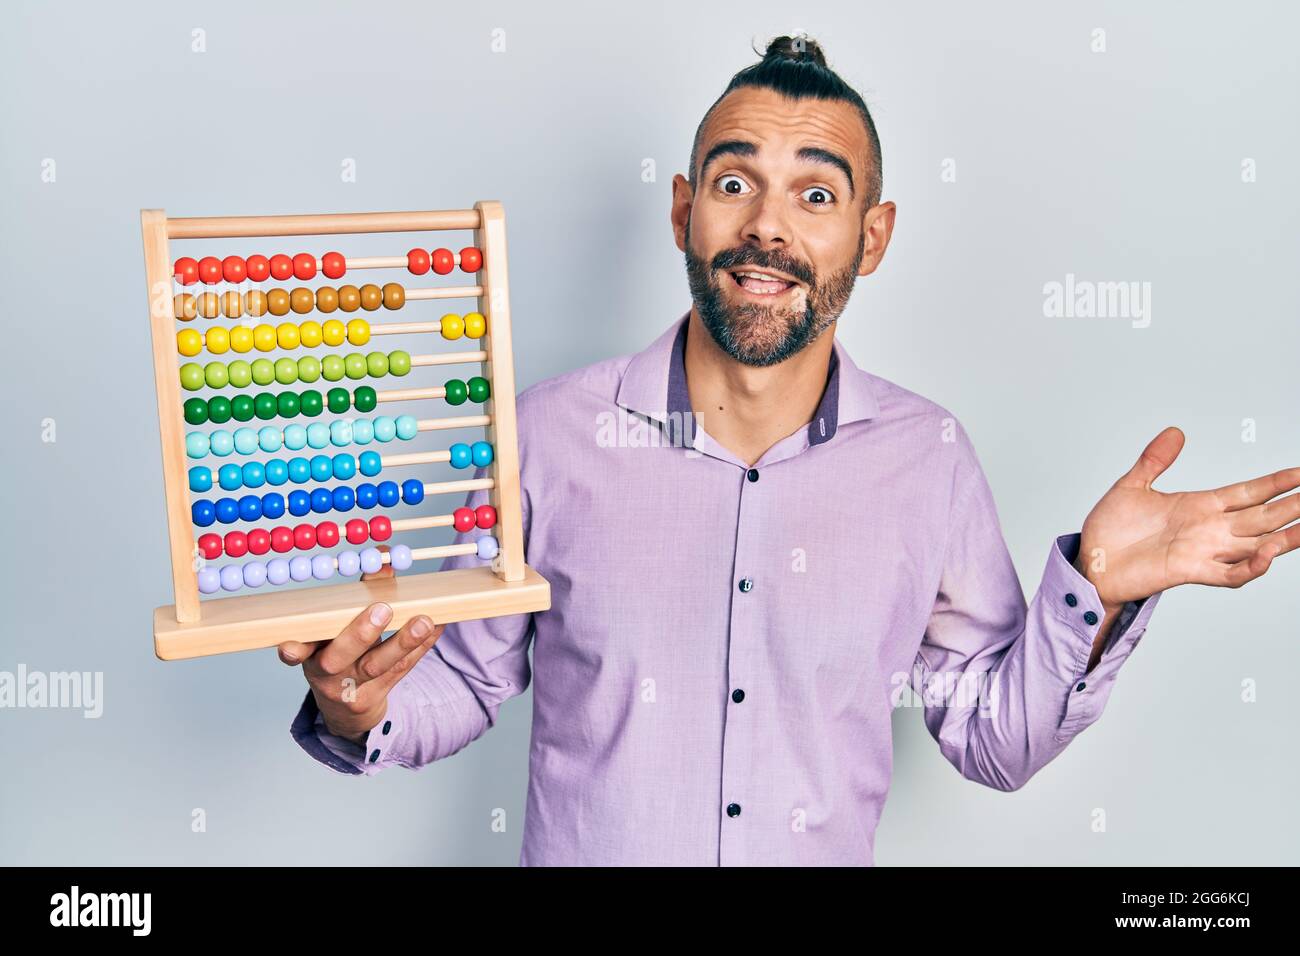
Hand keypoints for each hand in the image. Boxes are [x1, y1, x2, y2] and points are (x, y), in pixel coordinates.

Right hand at [277, 551, 446, 743]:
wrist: (344, 708)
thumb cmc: (339, 654)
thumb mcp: (336, 628)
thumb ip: (360, 592)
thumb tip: (383, 556)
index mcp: (308, 652)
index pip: (297, 650)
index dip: (293, 649)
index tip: (291, 646)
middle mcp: (325, 672)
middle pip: (338, 658)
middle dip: (359, 634)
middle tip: (381, 609)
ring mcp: (351, 688)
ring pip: (376, 667)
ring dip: (402, 642)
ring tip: (423, 620)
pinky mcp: (376, 696)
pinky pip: (402, 670)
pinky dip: (421, 647)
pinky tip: (438, 626)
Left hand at [1075, 426, 1299, 607]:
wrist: (1090, 564)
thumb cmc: (1110, 532)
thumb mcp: (1132, 486)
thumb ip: (1155, 460)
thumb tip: (1175, 432)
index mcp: (1200, 507)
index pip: (1249, 492)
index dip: (1276, 483)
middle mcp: (1209, 530)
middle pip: (1262, 517)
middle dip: (1292, 507)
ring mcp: (1203, 551)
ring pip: (1257, 545)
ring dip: (1284, 538)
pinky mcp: (1189, 571)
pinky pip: (1230, 574)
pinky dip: (1251, 567)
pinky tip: (1267, 554)